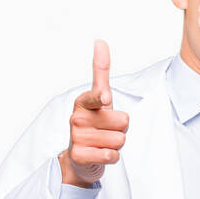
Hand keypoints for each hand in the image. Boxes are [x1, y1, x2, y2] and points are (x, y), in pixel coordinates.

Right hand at [61, 39, 128, 186]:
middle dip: (120, 129)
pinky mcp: (79, 156)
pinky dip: (111, 157)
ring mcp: (76, 137)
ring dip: (116, 144)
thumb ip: (100, 71)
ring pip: (119, 140)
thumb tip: (100, 41)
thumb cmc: (94, 123)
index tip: (105, 98)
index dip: (102, 98)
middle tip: (106, 131)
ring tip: (103, 143)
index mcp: (82, 102)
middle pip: (123, 122)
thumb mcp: (99, 97)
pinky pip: (111, 156)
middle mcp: (76, 118)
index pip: (97, 96)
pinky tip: (100, 154)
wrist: (79, 157)